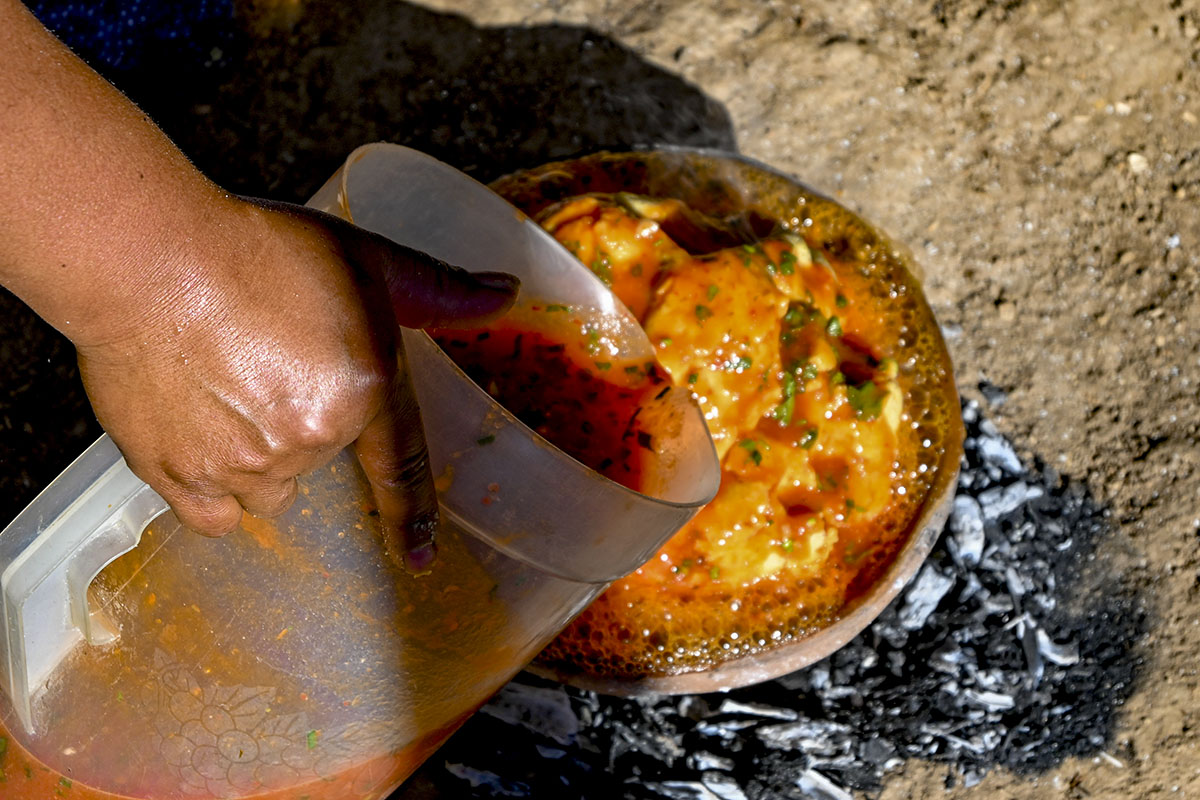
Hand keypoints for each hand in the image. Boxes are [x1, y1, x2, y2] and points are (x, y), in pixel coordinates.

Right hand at [74, 196, 517, 573]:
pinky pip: (213, 513)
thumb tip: (504, 292)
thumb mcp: (368, 258)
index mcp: (363, 391)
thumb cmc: (254, 252)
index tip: (418, 558)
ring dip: (259, 457)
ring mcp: (245, 464)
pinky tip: (200, 440)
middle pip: (321, 460)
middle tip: (265, 365)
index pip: (401, 467)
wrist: (148, 259)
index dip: (411, 517)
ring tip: (225, 391)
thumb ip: (439, 290)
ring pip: (268, 488)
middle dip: (302, 424)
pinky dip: (212, 487)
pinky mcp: (182, 476)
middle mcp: (311, 437)